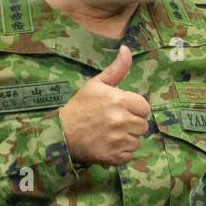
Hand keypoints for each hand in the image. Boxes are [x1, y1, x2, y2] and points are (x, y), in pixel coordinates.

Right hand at [58, 45, 150, 165]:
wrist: (60, 133)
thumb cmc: (80, 106)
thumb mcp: (96, 84)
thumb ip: (116, 69)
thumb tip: (126, 49)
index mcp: (119, 100)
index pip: (145, 107)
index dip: (135, 109)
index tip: (121, 110)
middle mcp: (121, 120)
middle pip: (142, 125)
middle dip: (131, 124)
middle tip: (113, 123)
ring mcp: (118, 139)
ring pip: (137, 140)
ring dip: (127, 139)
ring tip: (110, 134)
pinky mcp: (113, 156)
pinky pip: (129, 155)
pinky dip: (121, 153)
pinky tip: (108, 145)